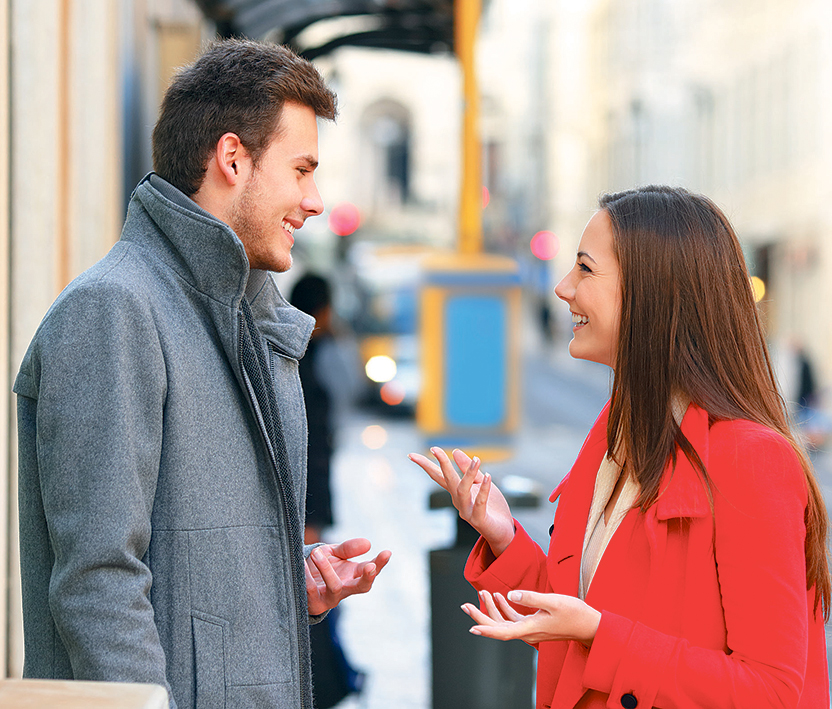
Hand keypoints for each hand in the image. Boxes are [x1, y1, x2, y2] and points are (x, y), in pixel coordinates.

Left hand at [305, 538, 391, 615]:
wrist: (300, 578)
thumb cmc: (321, 564)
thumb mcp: (335, 552)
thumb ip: (348, 548)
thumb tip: (368, 544)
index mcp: (354, 575)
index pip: (372, 569)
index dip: (380, 563)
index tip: (387, 553)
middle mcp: (346, 588)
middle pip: (363, 586)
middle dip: (367, 577)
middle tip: (369, 566)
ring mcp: (332, 598)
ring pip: (335, 587)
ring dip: (326, 569)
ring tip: (316, 553)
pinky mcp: (315, 604)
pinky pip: (311, 590)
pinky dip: (306, 576)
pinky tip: (301, 563)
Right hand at [408, 447, 514, 555]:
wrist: (504, 532)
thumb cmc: (492, 507)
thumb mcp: (480, 483)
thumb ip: (469, 469)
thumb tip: (454, 450)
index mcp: (457, 492)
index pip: (439, 476)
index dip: (426, 465)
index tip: (411, 455)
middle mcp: (458, 501)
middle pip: (446, 480)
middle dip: (441, 464)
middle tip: (434, 449)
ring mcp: (467, 511)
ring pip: (462, 490)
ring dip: (468, 474)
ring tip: (477, 459)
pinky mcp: (479, 520)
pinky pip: (480, 503)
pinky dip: (484, 489)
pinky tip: (488, 476)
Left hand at [461, 589, 600, 645]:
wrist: (589, 624)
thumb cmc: (574, 613)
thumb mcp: (553, 601)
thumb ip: (531, 597)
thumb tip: (510, 595)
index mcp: (530, 629)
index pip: (503, 631)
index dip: (486, 629)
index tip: (472, 626)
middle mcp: (527, 632)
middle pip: (498, 627)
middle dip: (480, 616)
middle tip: (465, 605)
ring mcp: (530, 629)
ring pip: (504, 622)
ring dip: (491, 609)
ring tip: (481, 593)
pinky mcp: (534, 624)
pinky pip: (513, 619)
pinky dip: (504, 608)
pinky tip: (499, 597)